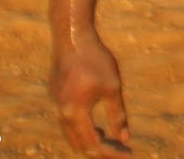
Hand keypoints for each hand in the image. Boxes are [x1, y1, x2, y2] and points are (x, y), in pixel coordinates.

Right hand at [51, 37, 131, 155]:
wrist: (72, 36)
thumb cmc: (95, 60)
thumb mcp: (112, 87)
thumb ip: (118, 115)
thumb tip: (125, 139)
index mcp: (75, 112)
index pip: (93, 144)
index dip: (111, 152)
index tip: (127, 154)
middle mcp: (61, 112)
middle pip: (79, 144)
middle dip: (100, 151)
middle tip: (119, 151)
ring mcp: (56, 104)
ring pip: (71, 134)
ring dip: (89, 141)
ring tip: (108, 140)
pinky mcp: (56, 96)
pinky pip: (67, 121)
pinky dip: (82, 129)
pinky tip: (96, 125)